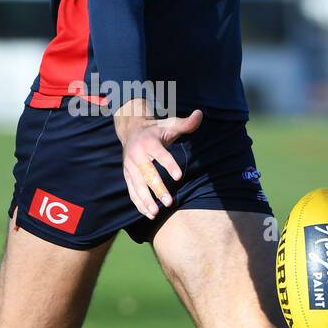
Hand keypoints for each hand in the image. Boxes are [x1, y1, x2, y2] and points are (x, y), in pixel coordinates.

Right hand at [115, 102, 202, 218]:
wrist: (131, 131)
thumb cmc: (155, 129)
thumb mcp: (170, 124)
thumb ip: (186, 123)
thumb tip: (200, 114)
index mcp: (148, 142)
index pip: (160, 154)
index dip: (169, 165)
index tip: (178, 176)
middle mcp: (137, 155)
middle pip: (147, 174)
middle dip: (157, 189)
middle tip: (169, 202)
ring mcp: (130, 167)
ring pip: (137, 186)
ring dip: (146, 200)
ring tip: (156, 213)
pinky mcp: (127, 175)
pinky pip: (132, 191)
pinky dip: (139, 203)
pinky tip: (149, 213)